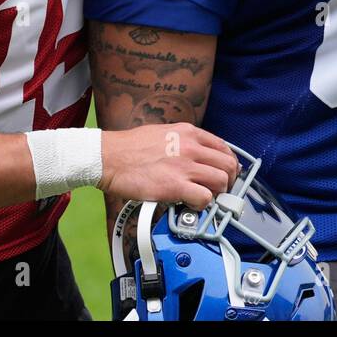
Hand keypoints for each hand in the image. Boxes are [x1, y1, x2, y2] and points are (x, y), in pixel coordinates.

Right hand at [99, 123, 239, 209]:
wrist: (108, 157)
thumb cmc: (129, 148)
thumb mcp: (163, 133)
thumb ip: (183, 142)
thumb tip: (195, 157)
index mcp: (188, 132)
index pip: (224, 148)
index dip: (228, 164)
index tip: (225, 174)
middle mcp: (191, 146)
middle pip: (228, 165)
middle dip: (228, 181)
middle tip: (219, 191)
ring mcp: (185, 166)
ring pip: (222, 181)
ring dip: (216, 194)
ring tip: (204, 198)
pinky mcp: (176, 186)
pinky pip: (205, 198)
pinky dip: (202, 205)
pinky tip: (190, 204)